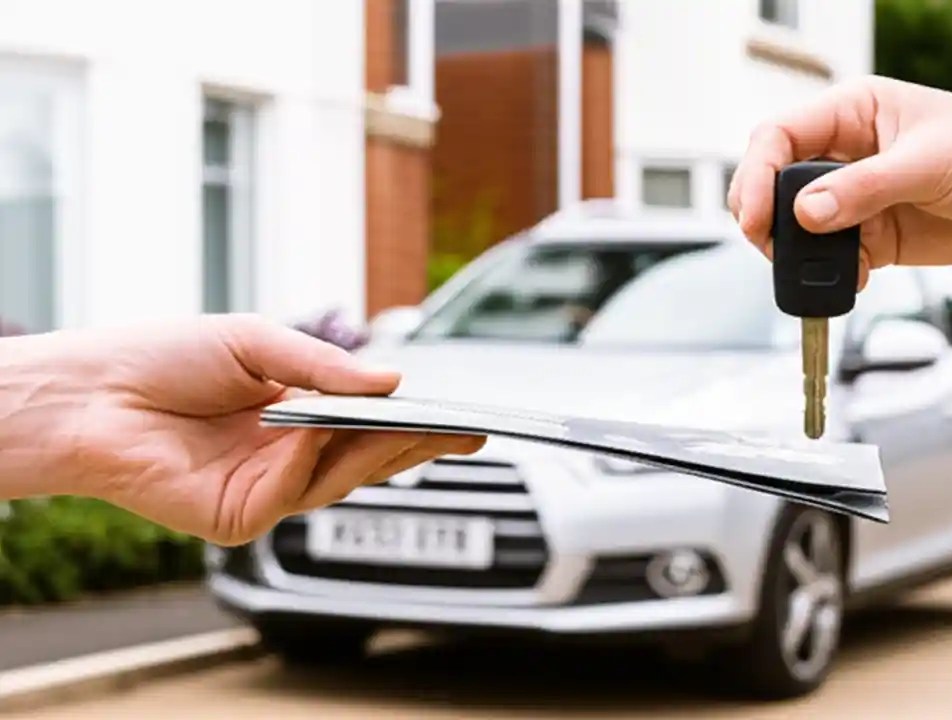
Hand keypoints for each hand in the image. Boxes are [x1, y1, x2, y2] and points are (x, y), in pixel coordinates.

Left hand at [0, 315, 484, 544]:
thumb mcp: (257, 343)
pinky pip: (291, 492)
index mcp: (296, 420)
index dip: (420, 427)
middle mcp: (287, 460)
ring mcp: (265, 492)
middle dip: (418, 445)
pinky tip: (309, 428)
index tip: (468, 423)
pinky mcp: (237, 517)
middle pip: (369, 462)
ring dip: (373, 450)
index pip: (372, 430)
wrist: (89, 392)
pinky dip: (306, 458)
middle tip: (461, 430)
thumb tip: (392, 381)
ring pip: (341, 480)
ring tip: (403, 419)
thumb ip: (324, 367)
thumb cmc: (163, 359)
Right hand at [728, 76, 951, 286]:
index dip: (756, 175)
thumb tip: (804, 214)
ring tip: (819, 270)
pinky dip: (835, 274)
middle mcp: (847, 152)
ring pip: (801, 228)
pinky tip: (855, 278)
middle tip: (774, 248)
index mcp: (853, 112)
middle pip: (777, 185)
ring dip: (801, 253)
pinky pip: (836, 258)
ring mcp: (859, 197)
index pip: (779, 136)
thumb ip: (863, 189)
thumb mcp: (927, 164)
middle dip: (769, 219)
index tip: (754, 216)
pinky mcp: (875, 235)